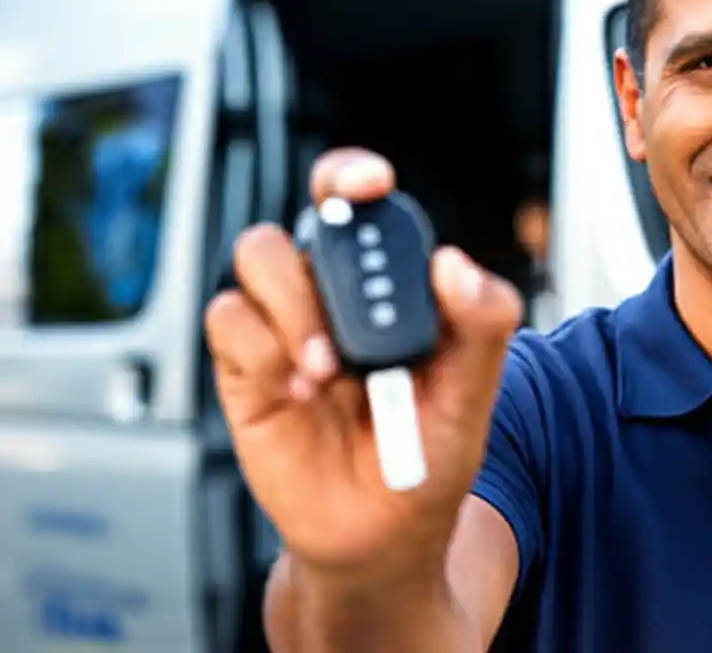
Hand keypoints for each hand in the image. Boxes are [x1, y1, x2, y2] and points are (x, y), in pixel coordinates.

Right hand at [204, 148, 522, 589]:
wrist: (380, 537)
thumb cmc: (428, 457)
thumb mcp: (473, 395)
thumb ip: (482, 326)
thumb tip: (454, 264)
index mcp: (386, 284)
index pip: (358, 202)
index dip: (352, 175)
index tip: (371, 183)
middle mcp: (330, 294)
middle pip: (299, 221)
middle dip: (322, 246)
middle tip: (347, 301)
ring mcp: (285, 327)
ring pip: (259, 258)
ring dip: (294, 305)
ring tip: (328, 368)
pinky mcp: (246, 367)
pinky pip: (229, 319)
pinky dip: (261, 346)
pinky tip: (299, 391)